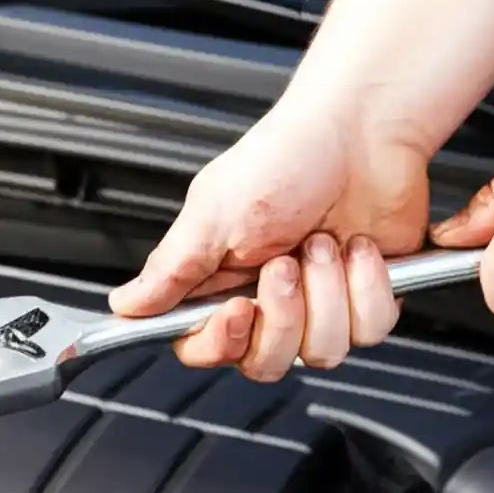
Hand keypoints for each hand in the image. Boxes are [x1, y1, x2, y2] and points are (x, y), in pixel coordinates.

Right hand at [107, 101, 431, 380]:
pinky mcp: (367, 298)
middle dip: (282, 315)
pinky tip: (360, 248)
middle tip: (285, 261)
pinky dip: (367, 285)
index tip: (238, 309)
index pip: (203, 346)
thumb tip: (124, 305)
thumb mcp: (215, 212)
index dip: (220, 341)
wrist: (365, 130)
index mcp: (220, 278)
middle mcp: (268, 297)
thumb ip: (170, 269)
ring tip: (325, 242)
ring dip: (327, 293)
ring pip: (321, 351)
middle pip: (266, 362)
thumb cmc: (290, 155)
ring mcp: (320, 302)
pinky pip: (370, 329)